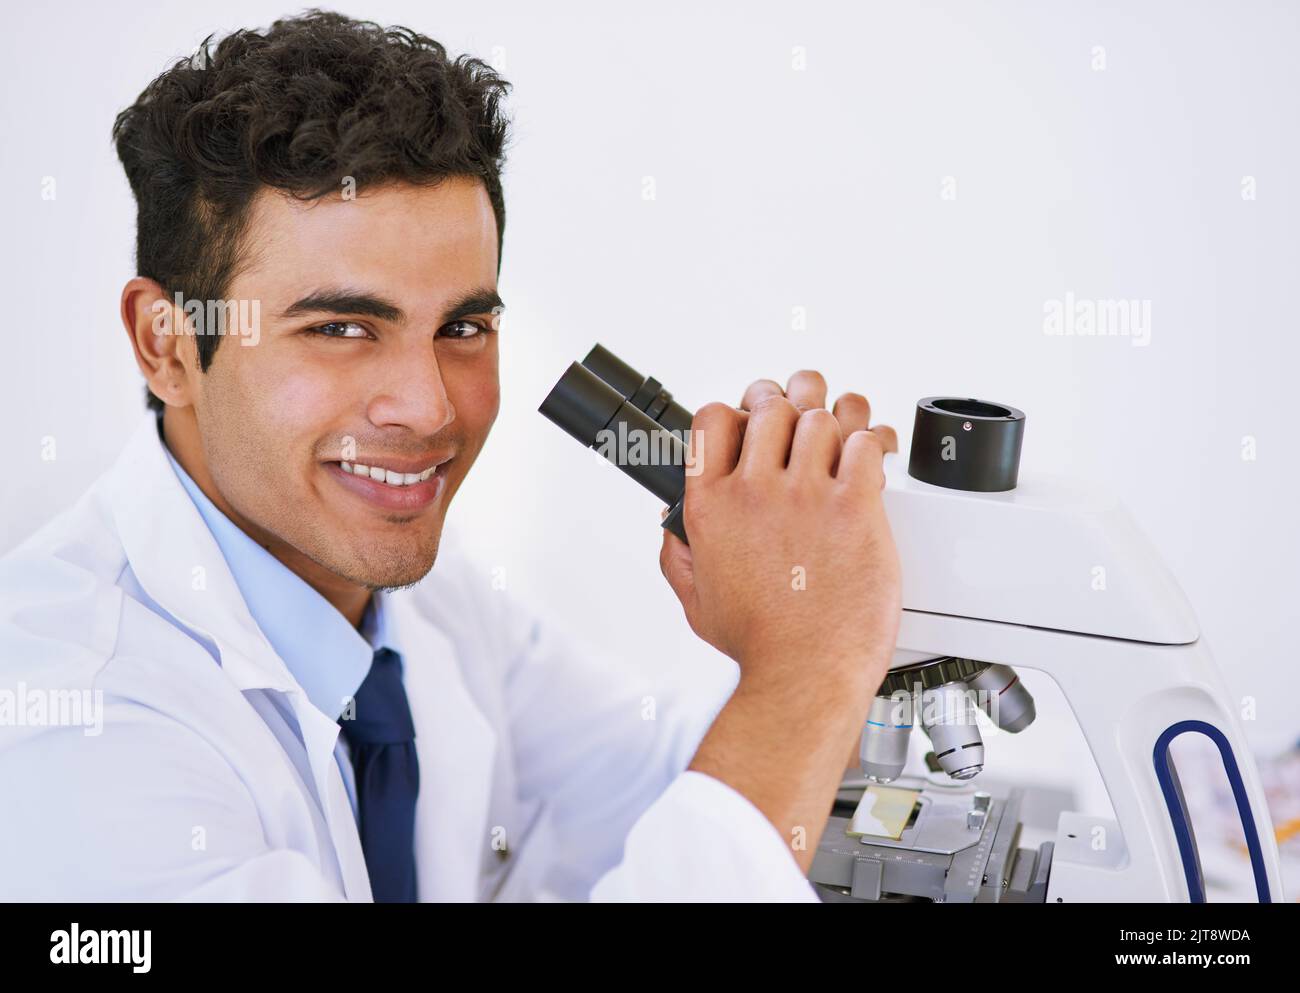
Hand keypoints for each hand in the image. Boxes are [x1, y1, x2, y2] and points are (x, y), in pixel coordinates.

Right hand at [659, 369, 900, 693]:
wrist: (806, 675)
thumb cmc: (760, 646)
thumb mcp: (695, 601)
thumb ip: (676, 555)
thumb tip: (669, 525)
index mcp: (711, 506)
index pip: (714, 418)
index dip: (737, 410)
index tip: (753, 422)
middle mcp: (754, 492)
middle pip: (772, 405)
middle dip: (791, 402)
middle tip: (803, 418)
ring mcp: (805, 497)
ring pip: (821, 416)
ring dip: (837, 419)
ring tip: (844, 435)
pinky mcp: (853, 508)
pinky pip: (865, 443)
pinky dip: (873, 442)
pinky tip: (871, 459)